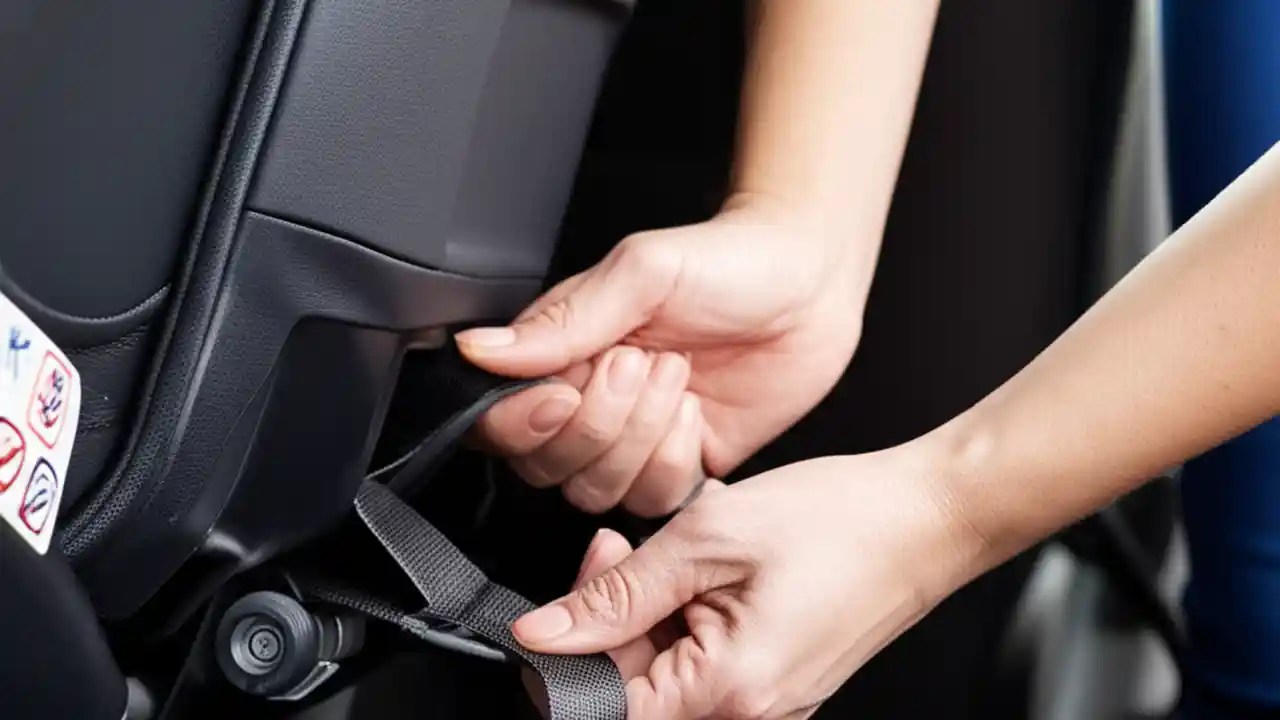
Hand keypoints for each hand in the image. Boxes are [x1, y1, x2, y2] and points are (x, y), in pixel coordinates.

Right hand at [460, 196, 872, 515]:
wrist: (812, 282)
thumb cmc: (728, 261)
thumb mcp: (640, 273)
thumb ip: (561, 322)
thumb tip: (478, 348)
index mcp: (561, 353)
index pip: (500, 419)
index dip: (524, 422)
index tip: (565, 394)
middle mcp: (589, 402)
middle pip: (544, 465)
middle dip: (597, 424)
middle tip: (644, 363)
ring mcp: (635, 439)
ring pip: (595, 490)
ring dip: (639, 439)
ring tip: (677, 377)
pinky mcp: (681, 465)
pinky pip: (652, 501)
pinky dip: (674, 462)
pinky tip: (697, 414)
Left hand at [511, 447, 988, 718]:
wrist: (930, 514)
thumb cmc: (843, 521)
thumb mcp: (709, 538)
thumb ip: (618, 594)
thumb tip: (544, 634)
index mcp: (727, 692)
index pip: (601, 709)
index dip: (568, 656)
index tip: (566, 602)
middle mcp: (748, 715)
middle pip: (631, 690)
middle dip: (610, 617)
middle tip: (625, 548)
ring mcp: (767, 701)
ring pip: (664, 671)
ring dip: (650, 608)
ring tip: (684, 546)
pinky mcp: (777, 679)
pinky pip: (703, 659)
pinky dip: (688, 611)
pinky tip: (708, 563)